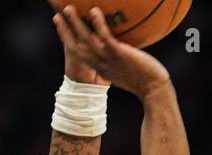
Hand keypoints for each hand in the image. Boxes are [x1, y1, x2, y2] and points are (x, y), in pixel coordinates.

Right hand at [53, 5, 169, 100]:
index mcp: (101, 69)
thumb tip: (125, 48)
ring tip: (69, 8)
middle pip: (76, 47)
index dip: (70, 41)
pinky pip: (105, 37)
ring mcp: (109, 60)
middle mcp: (101, 65)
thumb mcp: (128, 70)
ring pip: (87, 40)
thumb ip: (121, 60)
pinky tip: (94, 11)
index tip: (63, 29)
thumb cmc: (147, 80)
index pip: (80, 55)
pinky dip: (98, 24)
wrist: (154, 89)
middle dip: (65, 32)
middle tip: (57, 15)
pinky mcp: (119, 54)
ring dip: (76, 24)